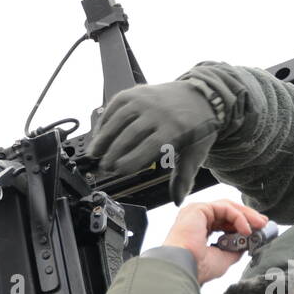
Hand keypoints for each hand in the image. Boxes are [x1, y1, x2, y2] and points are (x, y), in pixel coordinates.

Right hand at [84, 79, 219, 204]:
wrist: (199, 96)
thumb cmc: (196, 127)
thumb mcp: (196, 152)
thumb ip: (184, 176)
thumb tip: (177, 201)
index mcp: (175, 128)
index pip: (150, 146)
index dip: (132, 159)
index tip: (118, 172)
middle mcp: (158, 112)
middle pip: (130, 134)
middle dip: (114, 152)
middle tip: (104, 168)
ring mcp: (145, 99)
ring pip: (118, 119)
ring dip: (103, 138)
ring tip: (94, 154)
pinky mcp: (135, 92)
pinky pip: (114, 107)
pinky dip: (104, 122)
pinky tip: (99, 136)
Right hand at [163, 199, 268, 284]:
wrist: (185, 268)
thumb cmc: (198, 267)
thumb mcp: (223, 258)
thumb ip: (234, 249)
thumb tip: (247, 244)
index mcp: (199, 229)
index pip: (224, 221)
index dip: (242, 223)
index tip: (258, 230)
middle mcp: (197, 218)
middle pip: (227, 211)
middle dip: (248, 216)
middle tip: (263, 223)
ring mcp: (197, 211)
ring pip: (228, 206)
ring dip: (247, 215)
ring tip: (260, 225)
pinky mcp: (199, 208)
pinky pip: (225, 208)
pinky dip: (239, 217)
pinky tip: (246, 229)